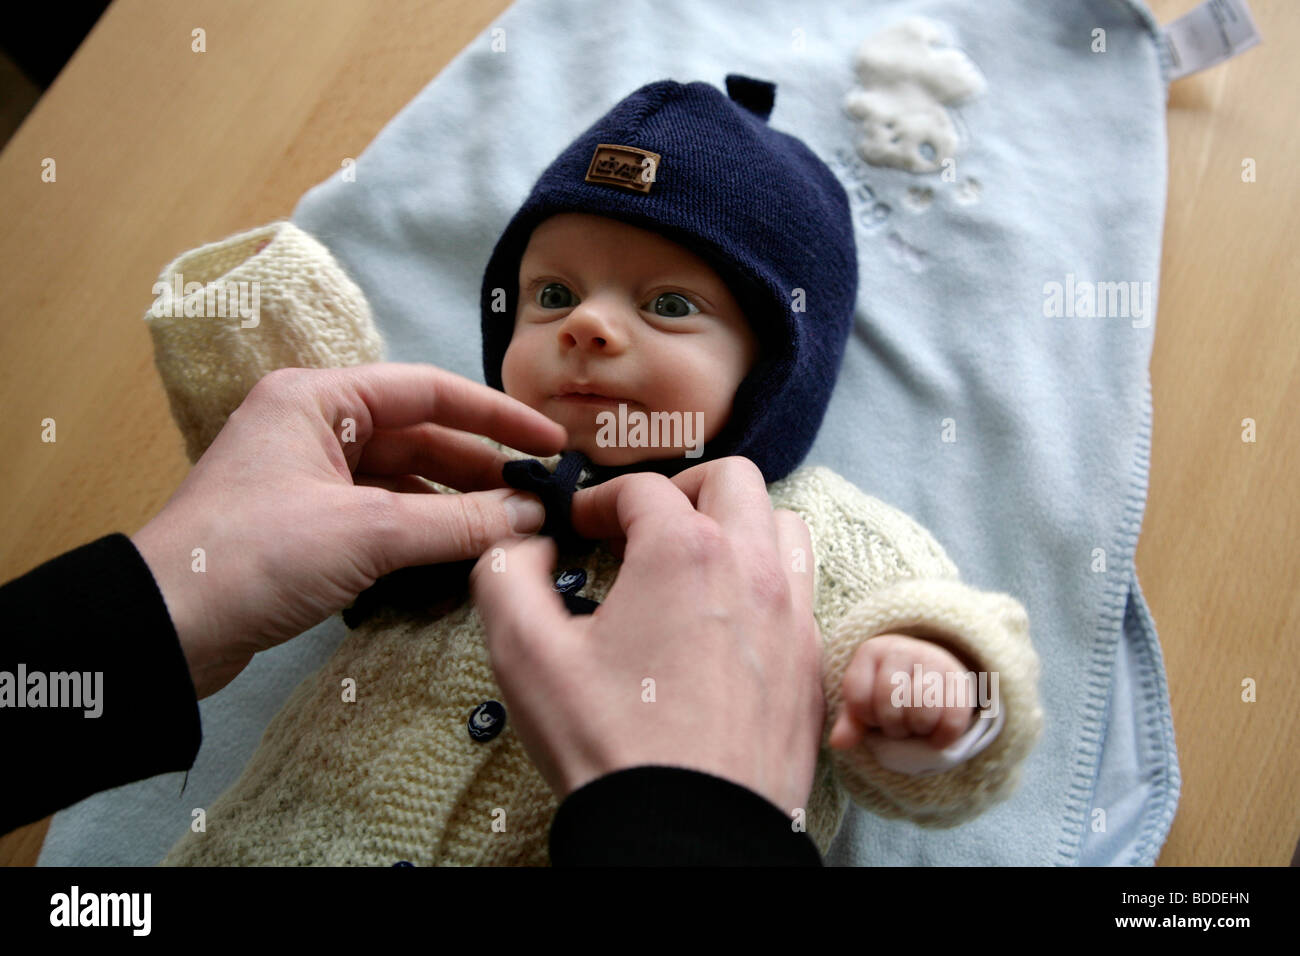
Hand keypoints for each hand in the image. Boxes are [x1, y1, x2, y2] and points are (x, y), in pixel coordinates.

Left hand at [131, 362, 566, 699]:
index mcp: (317, 399)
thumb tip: (530, 514)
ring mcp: (307, 478)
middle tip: (536, 499)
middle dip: (478, 469)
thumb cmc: (253, 558)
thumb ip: (457, 522)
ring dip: (451, 508)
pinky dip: (419, 534)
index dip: (497, 416)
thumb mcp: (367, 533)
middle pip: (418, 438)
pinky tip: (456, 558)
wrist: (163, 629)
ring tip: (507, 533)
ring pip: (401, 481)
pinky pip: (380, 516)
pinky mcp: (304, 525)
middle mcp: (312, 427)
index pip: (428, 391)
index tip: (551, 440)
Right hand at [470, 457, 823, 816]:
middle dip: (680, 491)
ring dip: (737, 528)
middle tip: (642, 530)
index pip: (642, 488)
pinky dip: (766, 584)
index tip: (579, 528)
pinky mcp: (811, 665)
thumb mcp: (524, 653)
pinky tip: (728, 624)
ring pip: (782, 527)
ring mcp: (793, 616)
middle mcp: (752, 569)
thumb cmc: (609, 744)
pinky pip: (801, 592)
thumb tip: (528, 546)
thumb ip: (506, 575)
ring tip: (694, 566)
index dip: (599, 499)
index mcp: (685, 553)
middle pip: (731, 481)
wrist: (686, 835)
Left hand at [828, 633, 976, 750]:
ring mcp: (934, 661)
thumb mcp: (865, 700)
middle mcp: (902, 650)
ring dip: (918, 729)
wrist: (929, 670)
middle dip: (893, 726)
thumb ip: (851, 721)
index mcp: (871, 651)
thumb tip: (838, 743)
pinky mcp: (961, 679)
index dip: (866, 718)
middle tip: (898, 726)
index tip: (874, 716)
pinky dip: (943, 737)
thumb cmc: (888, 689)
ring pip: (923, 710)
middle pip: (890, 703)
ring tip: (916, 726)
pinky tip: (936, 738)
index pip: (859, 698)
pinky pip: (953, 719)